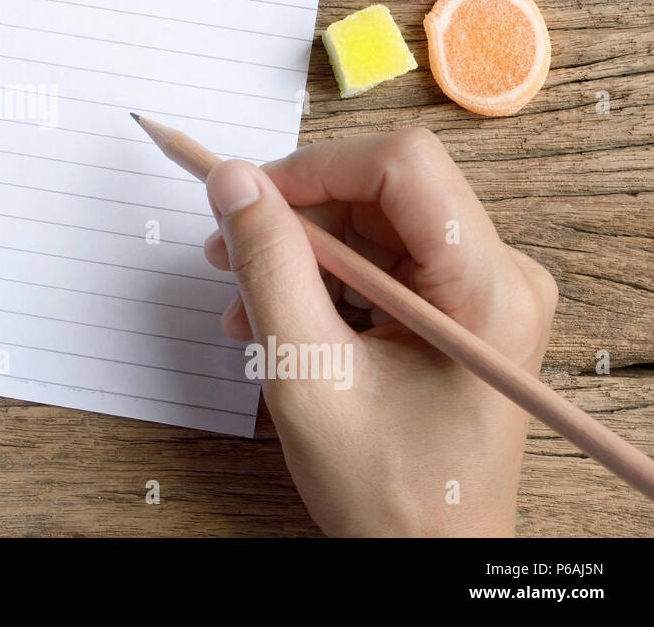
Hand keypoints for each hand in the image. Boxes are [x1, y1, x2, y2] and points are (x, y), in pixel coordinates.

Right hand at [204, 128, 556, 536]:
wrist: (428, 557)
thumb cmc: (389, 490)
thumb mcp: (309, 375)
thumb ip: (268, 268)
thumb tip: (232, 181)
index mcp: (486, 288)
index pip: (401, 167)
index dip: (313, 169)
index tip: (245, 199)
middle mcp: (499, 276)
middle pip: (381, 193)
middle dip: (294, 218)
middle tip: (225, 250)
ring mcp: (479, 291)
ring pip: (370, 225)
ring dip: (297, 255)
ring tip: (242, 303)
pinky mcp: (455, 308)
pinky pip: (377, 262)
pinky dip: (318, 282)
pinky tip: (276, 320)